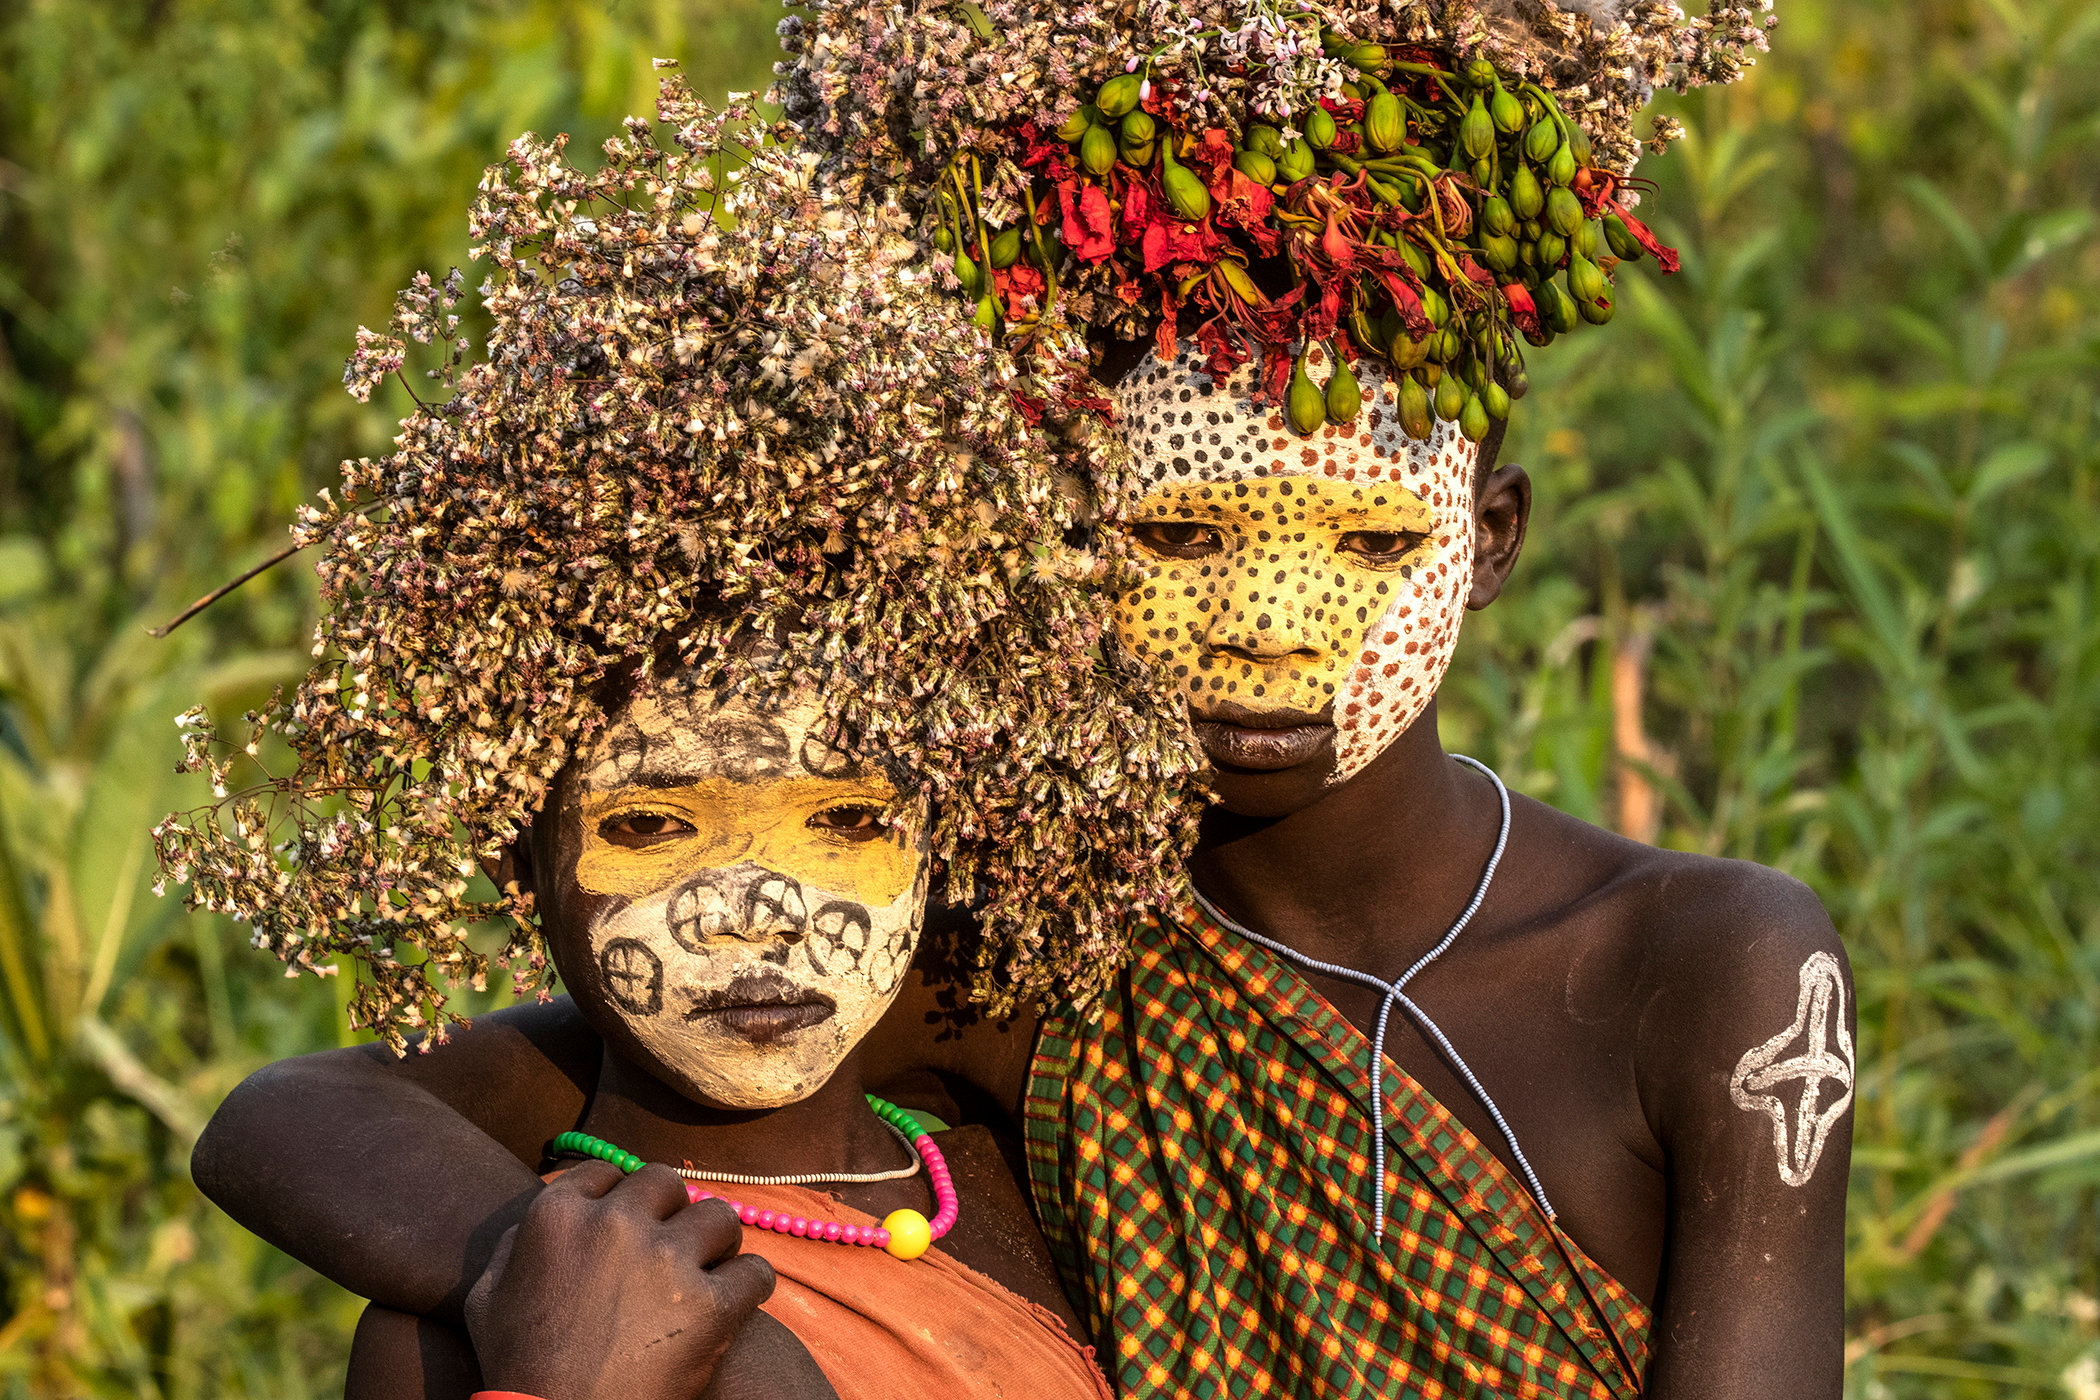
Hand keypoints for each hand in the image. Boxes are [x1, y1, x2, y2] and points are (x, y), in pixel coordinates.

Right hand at [464, 1160, 774, 1399]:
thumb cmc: (518, 1369)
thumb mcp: (487, 1298)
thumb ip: (514, 1245)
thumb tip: (543, 1217)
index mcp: (557, 1216)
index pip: (605, 1172)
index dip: (620, 1197)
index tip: (630, 1222)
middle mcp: (614, 1225)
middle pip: (665, 1183)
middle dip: (671, 1210)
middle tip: (673, 1244)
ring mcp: (666, 1262)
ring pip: (719, 1217)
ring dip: (717, 1242)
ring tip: (709, 1268)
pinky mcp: (711, 1305)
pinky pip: (755, 1272)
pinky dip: (750, 1286)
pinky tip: (737, 1300)